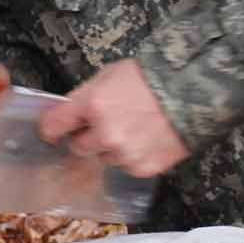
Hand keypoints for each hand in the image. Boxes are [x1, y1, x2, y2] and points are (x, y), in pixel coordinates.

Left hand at [37, 59, 190, 177]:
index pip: (54, 125)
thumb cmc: (150, 78)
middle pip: (78, 147)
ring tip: (133, 129)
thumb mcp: (109, 75)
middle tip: (103, 126)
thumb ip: (85, 96)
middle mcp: (104, 134)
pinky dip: (134, 157)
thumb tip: (69, 112)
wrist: (193, 91)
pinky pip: (128, 167)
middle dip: (87, 138)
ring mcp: (124, 154)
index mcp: (92, 105)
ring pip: (105, 158)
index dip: (50, 128)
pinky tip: (147, 140)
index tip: (52, 131)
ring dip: (112, 148)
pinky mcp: (143, 168)